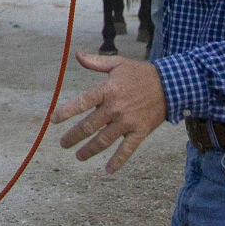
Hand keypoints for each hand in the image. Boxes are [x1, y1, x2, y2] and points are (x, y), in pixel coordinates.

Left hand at [51, 52, 166, 171]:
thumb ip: (96, 62)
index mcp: (108, 90)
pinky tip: (108, 170)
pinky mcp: (140, 131)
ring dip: (89, 150)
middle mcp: (115, 108)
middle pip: (89, 126)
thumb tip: (77, 55)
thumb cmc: (140, 73)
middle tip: (63, 143)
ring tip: (78, 156)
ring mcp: (128, 122)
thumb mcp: (118, 64)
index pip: (82, 102)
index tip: (53, 120)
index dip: (66, 112)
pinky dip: (118, 161)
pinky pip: (127, 150)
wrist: (171, 85)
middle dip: (73, 137)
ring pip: (104, 140)